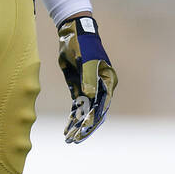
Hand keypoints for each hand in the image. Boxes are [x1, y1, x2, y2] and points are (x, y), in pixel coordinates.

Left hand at [57, 13, 116, 143]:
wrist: (72, 34)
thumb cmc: (83, 45)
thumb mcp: (86, 61)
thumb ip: (88, 79)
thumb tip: (90, 96)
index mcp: (107, 82)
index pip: (102, 105)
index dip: (94, 119)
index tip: (84, 129)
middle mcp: (101, 88)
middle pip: (95, 112)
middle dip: (85, 127)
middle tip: (75, 139)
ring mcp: (89, 89)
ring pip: (85, 112)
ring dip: (77, 125)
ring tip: (69, 138)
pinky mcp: (79, 88)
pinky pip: (77, 107)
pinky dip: (72, 117)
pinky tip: (67, 129)